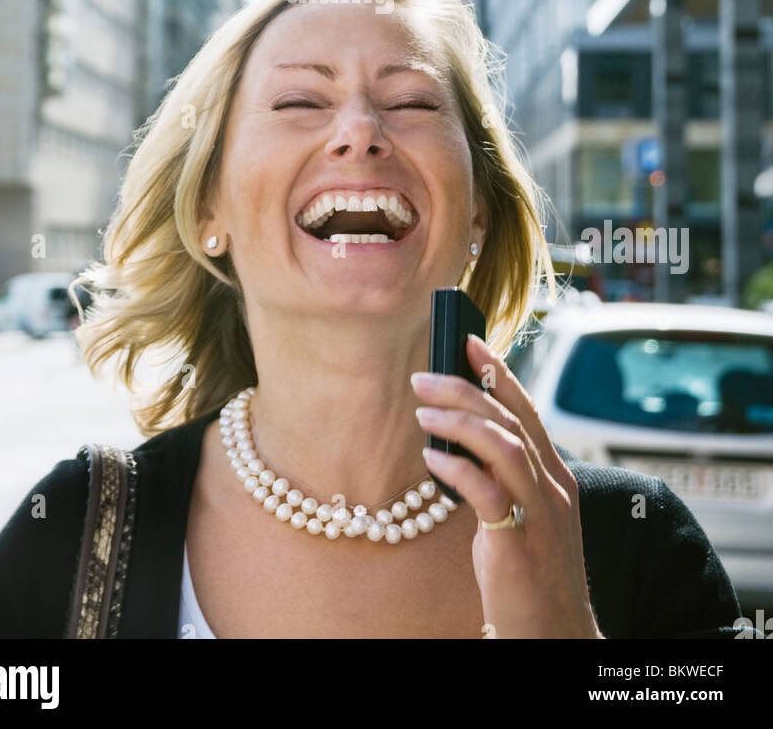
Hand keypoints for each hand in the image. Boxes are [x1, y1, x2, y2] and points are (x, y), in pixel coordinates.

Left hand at [411, 333, 603, 638]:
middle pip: (511, 420)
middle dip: (465, 389)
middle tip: (422, 377)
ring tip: (423, 411)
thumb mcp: (520, 516)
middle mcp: (553, 489)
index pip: (526, 411)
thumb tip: (453, 439)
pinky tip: (433, 460)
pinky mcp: (518, 547)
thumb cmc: (529, 576)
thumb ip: (499, 478)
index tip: (467, 341)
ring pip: (504, 447)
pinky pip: (489, 494)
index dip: (498, 373)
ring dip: (459, 422)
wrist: (556, 636)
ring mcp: (540, 517)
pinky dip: (459, 469)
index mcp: (555, 478)